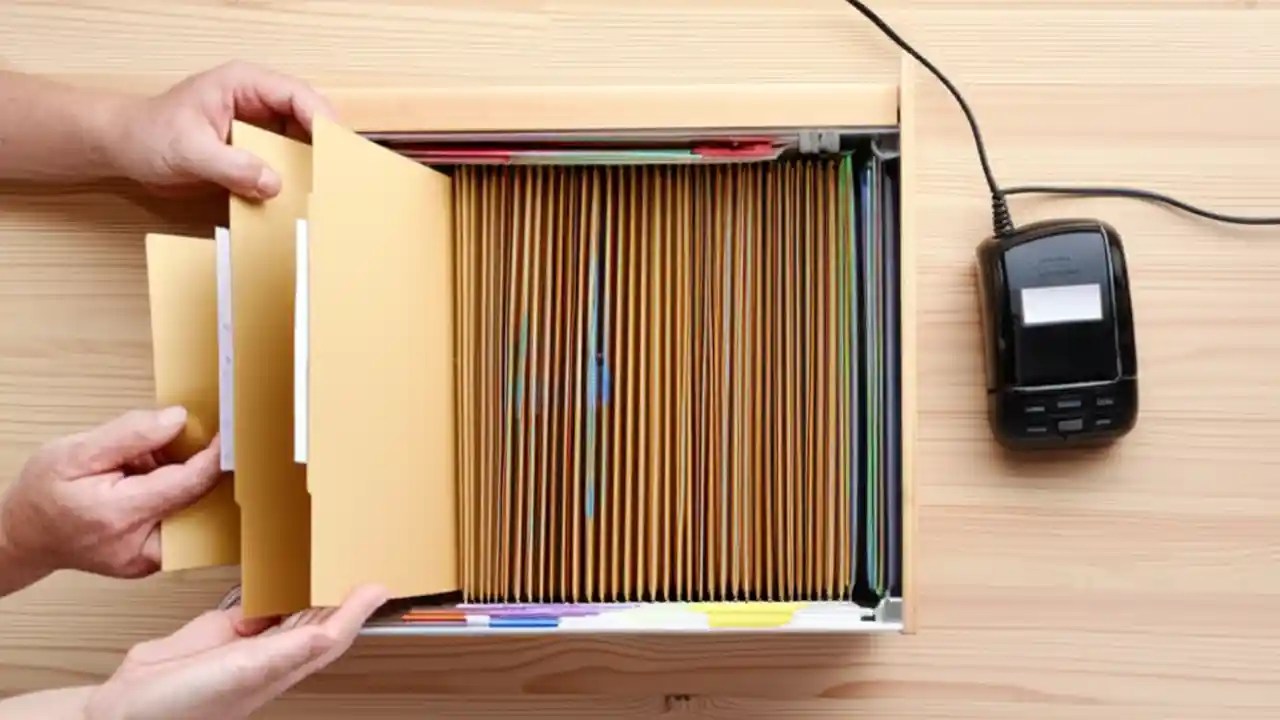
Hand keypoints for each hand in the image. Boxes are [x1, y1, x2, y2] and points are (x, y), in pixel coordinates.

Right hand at [0, 407, 221, 590]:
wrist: (24, 536)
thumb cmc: (43, 494)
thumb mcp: (74, 452)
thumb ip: (131, 434)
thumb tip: (179, 420)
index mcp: (119, 516)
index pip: (188, 483)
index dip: (213, 455)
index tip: (228, 432)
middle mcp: (140, 548)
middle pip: (194, 497)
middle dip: (190, 464)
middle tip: (165, 444)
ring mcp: (149, 561)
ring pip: (190, 511)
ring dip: (180, 481)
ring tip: (142, 468)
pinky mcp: (153, 561)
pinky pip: (180, 523)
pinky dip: (171, 498)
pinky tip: (145, 486)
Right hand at [84, 585, 387, 719]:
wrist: (124, 714)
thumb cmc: (183, 707)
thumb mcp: (248, 670)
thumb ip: (295, 648)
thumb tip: (341, 627)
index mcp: (284, 666)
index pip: (336, 632)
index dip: (360, 609)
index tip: (382, 582)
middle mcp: (268, 654)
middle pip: (316, 617)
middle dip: (337, 590)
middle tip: (355, 556)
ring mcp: (241, 642)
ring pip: (284, 607)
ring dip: (303, 583)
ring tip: (322, 554)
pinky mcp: (214, 631)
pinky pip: (247, 603)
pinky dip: (261, 585)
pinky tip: (270, 568)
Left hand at [104, 61, 333, 198]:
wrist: (123, 148)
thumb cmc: (148, 135)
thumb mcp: (188, 150)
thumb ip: (231, 166)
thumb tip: (273, 184)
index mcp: (243, 84)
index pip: (296, 94)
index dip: (320, 119)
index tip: (334, 148)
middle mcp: (257, 101)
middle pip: (308, 117)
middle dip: (324, 142)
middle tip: (339, 172)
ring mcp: (258, 126)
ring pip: (301, 141)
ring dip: (311, 163)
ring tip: (327, 188)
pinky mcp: (254, 150)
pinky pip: (284, 162)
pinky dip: (294, 178)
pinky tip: (301, 197)